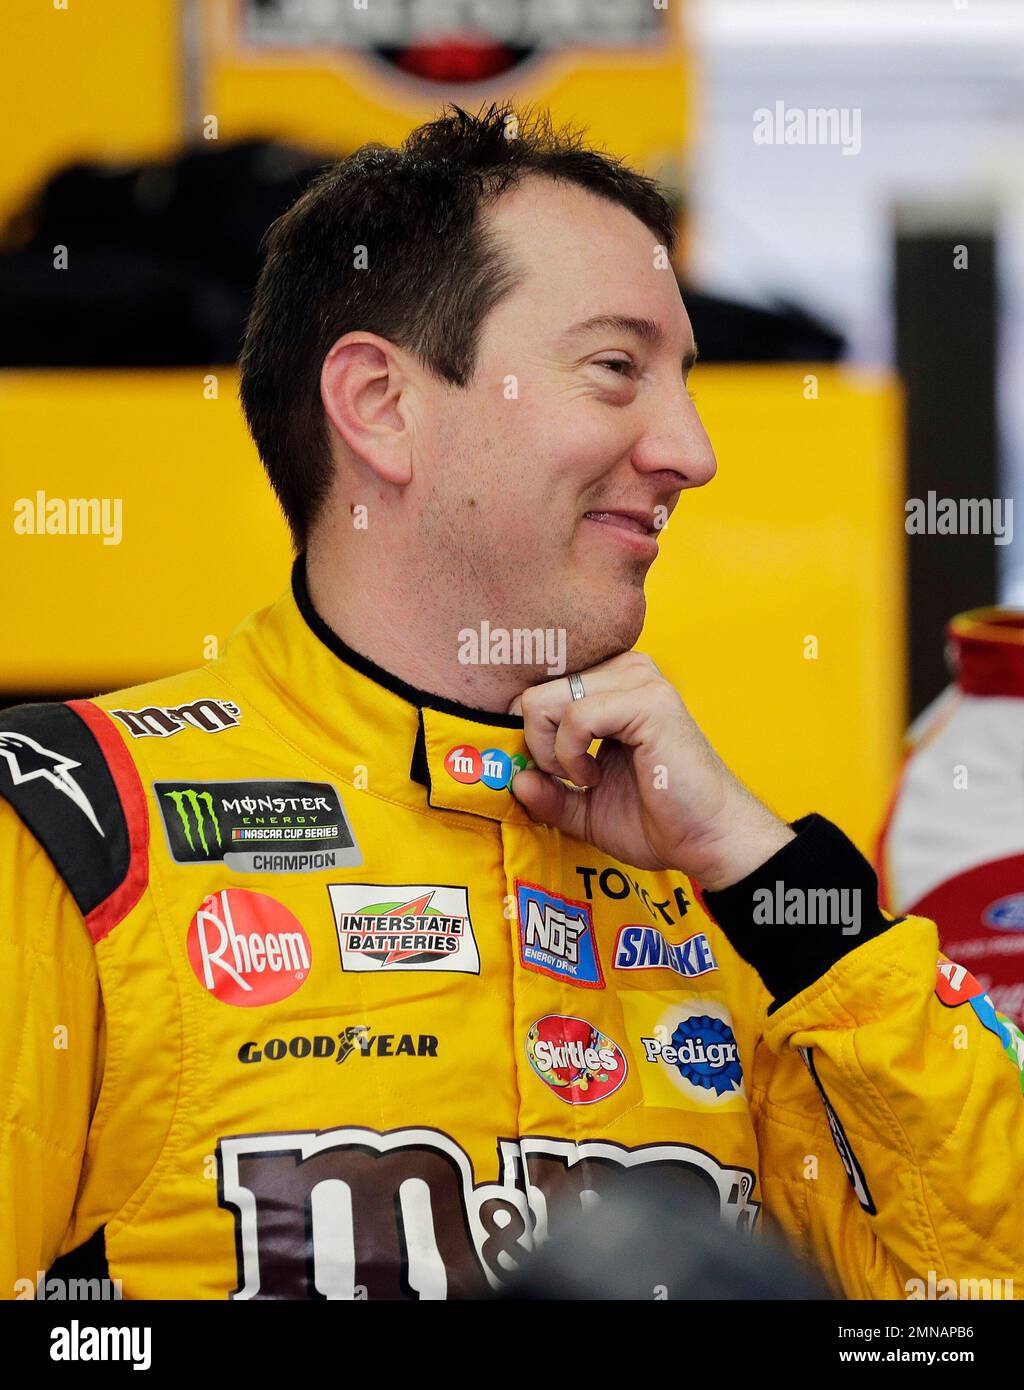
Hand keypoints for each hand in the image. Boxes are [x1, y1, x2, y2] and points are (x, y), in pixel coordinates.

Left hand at [507, 652, 794, 890]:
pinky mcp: (647, 701)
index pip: (540, 684)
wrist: (707, 840)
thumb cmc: (657, 820)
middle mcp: (624, 670)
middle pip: (533, 690)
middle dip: (534, 743)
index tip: (535, 764)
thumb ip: (547, 792)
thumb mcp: (584, 808)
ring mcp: (638, 680)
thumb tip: (513, 775)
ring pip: (544, 698)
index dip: (524, 728)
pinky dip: (570, 755)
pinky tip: (595, 776)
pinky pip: (575, 717)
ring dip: (551, 750)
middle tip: (565, 776)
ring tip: (583, 777)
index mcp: (610, 684)